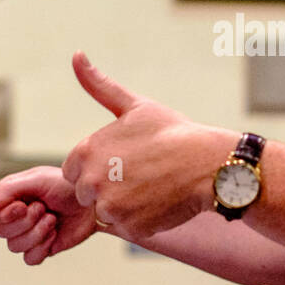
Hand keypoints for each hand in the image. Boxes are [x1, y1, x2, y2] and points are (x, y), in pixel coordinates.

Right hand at [0, 165, 97, 264]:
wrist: (92, 201)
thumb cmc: (65, 185)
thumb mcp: (37, 178)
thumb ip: (8, 189)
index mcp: (10, 200)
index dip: (1, 214)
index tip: (21, 205)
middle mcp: (16, 219)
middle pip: (1, 232)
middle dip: (25, 220)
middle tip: (43, 207)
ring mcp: (28, 235)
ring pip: (15, 247)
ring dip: (36, 232)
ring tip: (52, 218)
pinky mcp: (43, 249)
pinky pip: (30, 259)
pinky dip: (42, 247)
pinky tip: (54, 233)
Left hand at [61, 51, 235, 241]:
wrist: (210, 164)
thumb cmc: (173, 132)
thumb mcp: (134, 106)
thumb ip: (99, 86)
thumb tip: (75, 55)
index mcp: (87, 152)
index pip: (74, 170)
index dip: (99, 167)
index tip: (124, 161)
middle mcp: (92, 182)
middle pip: (87, 194)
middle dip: (109, 187)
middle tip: (140, 175)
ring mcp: (111, 208)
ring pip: (106, 213)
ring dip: (125, 206)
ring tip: (151, 189)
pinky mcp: (130, 229)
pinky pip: (127, 228)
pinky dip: (141, 220)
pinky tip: (159, 202)